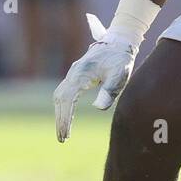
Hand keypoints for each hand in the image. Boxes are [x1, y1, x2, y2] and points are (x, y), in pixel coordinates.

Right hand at [53, 13, 137, 141]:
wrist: (119, 42)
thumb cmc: (120, 59)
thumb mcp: (119, 75)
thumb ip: (110, 90)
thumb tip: (98, 108)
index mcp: (81, 75)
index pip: (67, 100)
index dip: (65, 118)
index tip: (65, 134)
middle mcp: (73, 74)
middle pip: (60, 99)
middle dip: (60, 119)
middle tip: (63, 139)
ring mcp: (73, 73)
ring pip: (60, 96)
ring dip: (60, 113)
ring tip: (64, 132)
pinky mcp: (77, 75)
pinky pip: (65, 92)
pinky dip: (64, 106)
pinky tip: (68, 116)